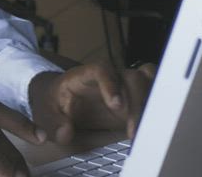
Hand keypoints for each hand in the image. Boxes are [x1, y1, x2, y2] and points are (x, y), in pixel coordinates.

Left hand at [27, 62, 155, 143]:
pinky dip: (156, 109)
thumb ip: (53, 122)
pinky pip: (152, 96)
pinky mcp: (133, 100)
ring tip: (146, 129)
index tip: (116, 105)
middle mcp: (109, 77)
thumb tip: (65, 132)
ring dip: (150, 105)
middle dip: (136, 101)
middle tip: (133, 129)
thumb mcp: (45, 112)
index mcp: (85, 75)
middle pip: (131, 77)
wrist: (60, 100)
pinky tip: (151, 128)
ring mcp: (123, 87)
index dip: (111, 83)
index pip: (101, 69)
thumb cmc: (54, 102)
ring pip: (147, 83)